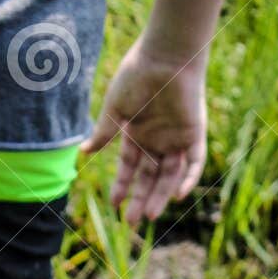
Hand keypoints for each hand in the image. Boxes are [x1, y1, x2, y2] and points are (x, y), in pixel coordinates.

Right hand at [82, 42, 207, 224]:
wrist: (165, 55)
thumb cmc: (137, 76)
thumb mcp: (115, 109)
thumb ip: (103, 133)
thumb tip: (82, 153)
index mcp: (138, 134)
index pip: (130, 168)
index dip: (122, 186)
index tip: (114, 204)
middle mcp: (158, 139)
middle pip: (150, 177)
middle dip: (141, 199)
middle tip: (132, 223)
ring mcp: (177, 137)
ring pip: (171, 175)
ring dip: (161, 195)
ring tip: (150, 215)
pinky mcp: (194, 132)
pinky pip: (195, 161)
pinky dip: (189, 178)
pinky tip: (179, 195)